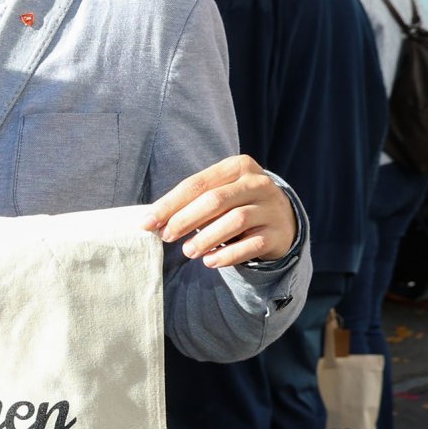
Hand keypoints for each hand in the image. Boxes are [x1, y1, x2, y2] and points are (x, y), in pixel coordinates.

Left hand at [144, 155, 296, 268]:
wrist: (280, 219)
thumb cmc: (235, 203)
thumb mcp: (217, 194)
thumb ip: (189, 202)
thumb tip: (152, 221)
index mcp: (237, 167)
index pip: (196, 184)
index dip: (169, 204)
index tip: (147, 223)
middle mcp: (257, 183)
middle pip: (214, 200)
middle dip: (184, 220)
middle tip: (166, 236)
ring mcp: (271, 208)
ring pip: (234, 221)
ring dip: (205, 238)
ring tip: (187, 251)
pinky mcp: (278, 233)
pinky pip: (251, 245)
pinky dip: (227, 255)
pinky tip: (209, 261)